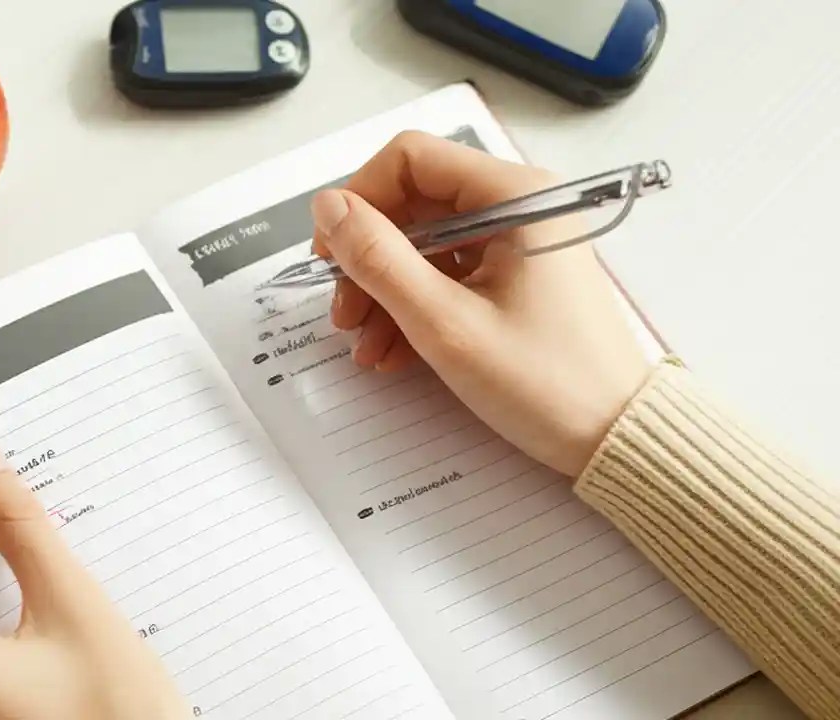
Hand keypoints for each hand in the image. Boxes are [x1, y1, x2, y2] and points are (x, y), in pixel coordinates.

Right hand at [311, 131, 650, 475]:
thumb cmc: (545, 382)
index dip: (359, 200)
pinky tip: (395, 353)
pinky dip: (416, 309)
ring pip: (426, 246)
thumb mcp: (444, 323)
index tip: (331, 255)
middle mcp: (519, 206)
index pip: (411, 159)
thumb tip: (328, 207)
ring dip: (386, 293)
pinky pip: (450, 276)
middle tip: (344, 315)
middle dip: (368, 260)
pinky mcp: (518, 278)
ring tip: (367, 347)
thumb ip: (378, 259)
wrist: (616, 437)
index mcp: (514, 196)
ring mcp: (520, 243)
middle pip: (414, 205)